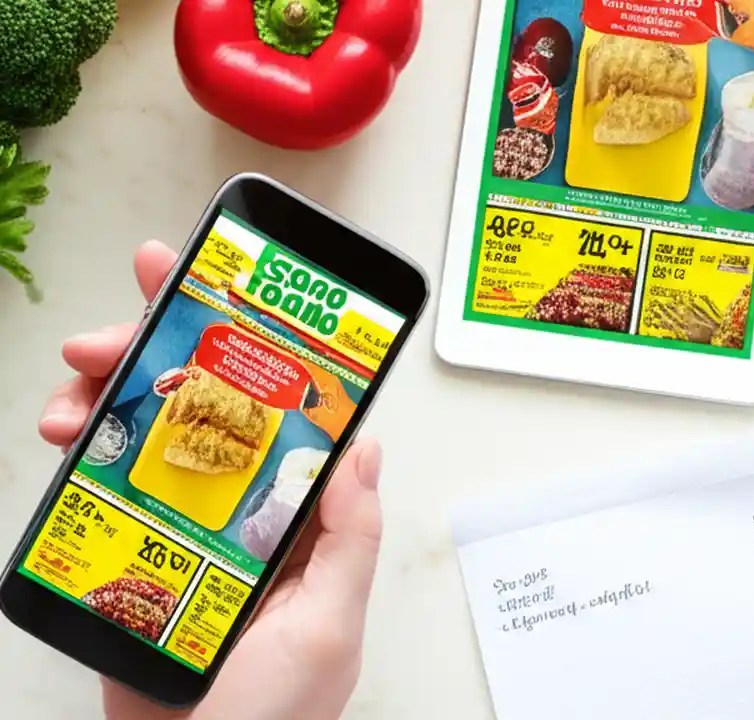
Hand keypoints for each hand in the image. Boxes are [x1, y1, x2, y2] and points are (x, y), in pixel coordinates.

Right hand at [39, 242, 381, 719]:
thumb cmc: (271, 717)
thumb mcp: (328, 624)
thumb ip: (350, 540)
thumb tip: (366, 450)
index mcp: (299, 516)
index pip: (282, 412)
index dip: (253, 346)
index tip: (219, 287)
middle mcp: (241, 510)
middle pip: (203, 405)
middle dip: (159, 350)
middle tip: (114, 331)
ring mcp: (181, 526)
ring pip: (145, 432)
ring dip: (109, 390)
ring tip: (80, 381)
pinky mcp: (129, 551)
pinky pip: (102, 483)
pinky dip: (80, 447)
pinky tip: (67, 431)